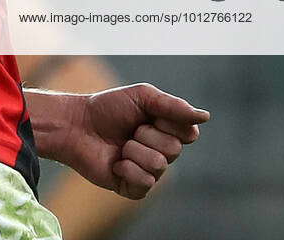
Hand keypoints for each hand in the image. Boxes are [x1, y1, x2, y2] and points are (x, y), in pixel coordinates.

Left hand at [26, 82, 208, 199]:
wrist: (77, 124)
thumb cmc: (108, 107)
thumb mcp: (142, 96)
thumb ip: (173, 106)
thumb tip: (206, 116)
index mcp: (166, 129)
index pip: (189, 133)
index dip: (171, 123)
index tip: (151, 114)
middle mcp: (161, 151)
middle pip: (174, 150)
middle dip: (148, 135)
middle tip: (130, 129)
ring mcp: (148, 171)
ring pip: (159, 166)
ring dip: (134, 150)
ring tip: (121, 145)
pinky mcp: (133, 187)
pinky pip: (145, 183)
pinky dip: (127, 169)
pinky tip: (116, 162)